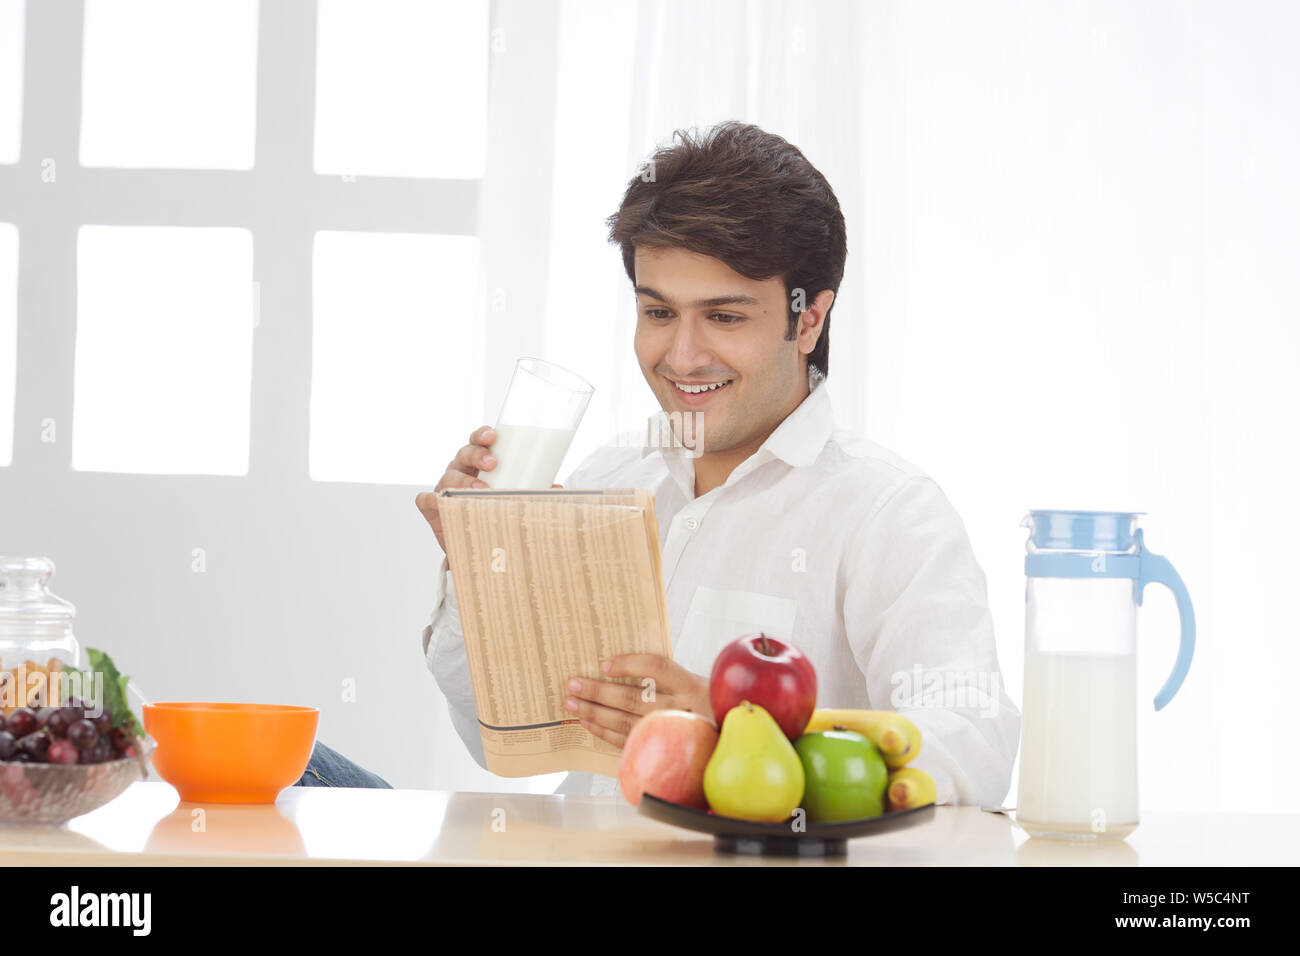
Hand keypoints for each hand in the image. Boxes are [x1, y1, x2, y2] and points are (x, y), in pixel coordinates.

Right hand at [415, 425, 560, 557]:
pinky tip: (440, 501)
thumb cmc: (495, 514)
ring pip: (449, 476)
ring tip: (480, 491)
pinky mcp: (432, 508)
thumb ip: (533, 493)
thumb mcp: (514, 500)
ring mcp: (444, 487)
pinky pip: (426, 500)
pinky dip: (431, 499)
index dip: (483, 434)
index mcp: (478, 463)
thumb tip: (558, 488)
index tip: (494, 437)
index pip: (478, 441)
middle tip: (493, 464)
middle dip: (477, 454)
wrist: (478, 547)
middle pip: (464, 453)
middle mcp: (460, 470)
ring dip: (463, 480)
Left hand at [565, 654, 712, 748]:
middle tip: (573, 684)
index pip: (658, 667)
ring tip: (572, 703)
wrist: (731, 737)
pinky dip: (605, 732)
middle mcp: (684, 710)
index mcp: (693, 685)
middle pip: (634, 699)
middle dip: (598, 691)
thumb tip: (617, 667)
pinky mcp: (664, 752)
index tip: (605, 664)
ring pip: (627, 722)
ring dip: (595, 712)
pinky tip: (589, 722)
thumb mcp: (699, 686)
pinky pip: (628, 742)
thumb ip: (669, 679)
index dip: (630, 664)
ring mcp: (673, 734)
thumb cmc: (707, 705)